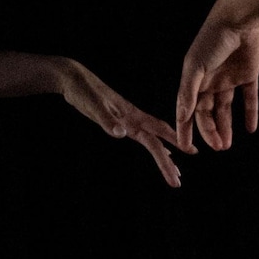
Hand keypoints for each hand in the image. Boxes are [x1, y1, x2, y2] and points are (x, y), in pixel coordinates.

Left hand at [50, 59, 185, 184]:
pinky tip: (161, 150)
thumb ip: (107, 120)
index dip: (168, 153)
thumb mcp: (93, 106)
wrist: (74, 79)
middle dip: (168, 161)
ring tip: (175, 169)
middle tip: (178, 179)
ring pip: (152, 139)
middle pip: (157, 142)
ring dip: (164, 154)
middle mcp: (134, 119)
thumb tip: (122, 134)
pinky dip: (154, 145)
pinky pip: (144, 136)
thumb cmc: (83, 91)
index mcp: (131, 116)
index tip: (183, 163)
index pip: (154, 139)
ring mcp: (128, 120)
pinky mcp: (121, 120)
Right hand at [172, 3, 258, 154]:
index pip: (188, 110)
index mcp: (194, 80)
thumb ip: (189, 93)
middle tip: (218, 147)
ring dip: (226, 127)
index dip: (186, 129)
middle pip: (208, 113)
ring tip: (228, 144)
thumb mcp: (196, 67)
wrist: (238, 19)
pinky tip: (251, 129)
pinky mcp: (248, 75)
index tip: (186, 147)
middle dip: (210, 131)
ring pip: (226, 110)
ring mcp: (229, 79)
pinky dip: (250, 114)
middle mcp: (210, 82)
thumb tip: (181, 116)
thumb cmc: (211, 40)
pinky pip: (249, 99)